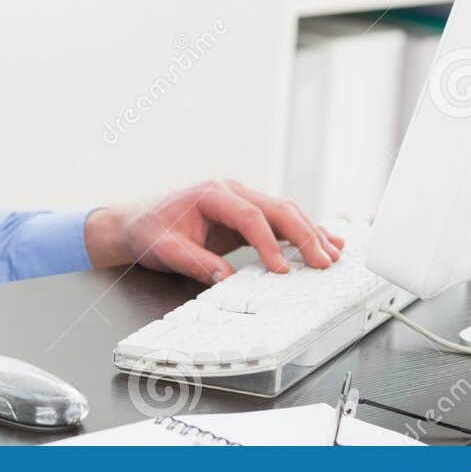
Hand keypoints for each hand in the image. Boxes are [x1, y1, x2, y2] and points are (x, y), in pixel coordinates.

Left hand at [83, 179, 344, 283]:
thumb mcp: (165, 249)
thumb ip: (194, 263)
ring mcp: (242, 199)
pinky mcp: (246, 214)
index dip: (269, 243)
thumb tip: (224, 280)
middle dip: (304, 234)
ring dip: (310, 232)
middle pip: (277, 208)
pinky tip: (325, 241)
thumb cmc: (150, 230)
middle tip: (323, 261)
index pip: (249, 216)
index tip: (281, 269)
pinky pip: (280, 221)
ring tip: (333, 254)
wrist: (137, 220)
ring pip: (285, 211)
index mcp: (212, 194)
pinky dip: (303, 232)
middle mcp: (232, 191)